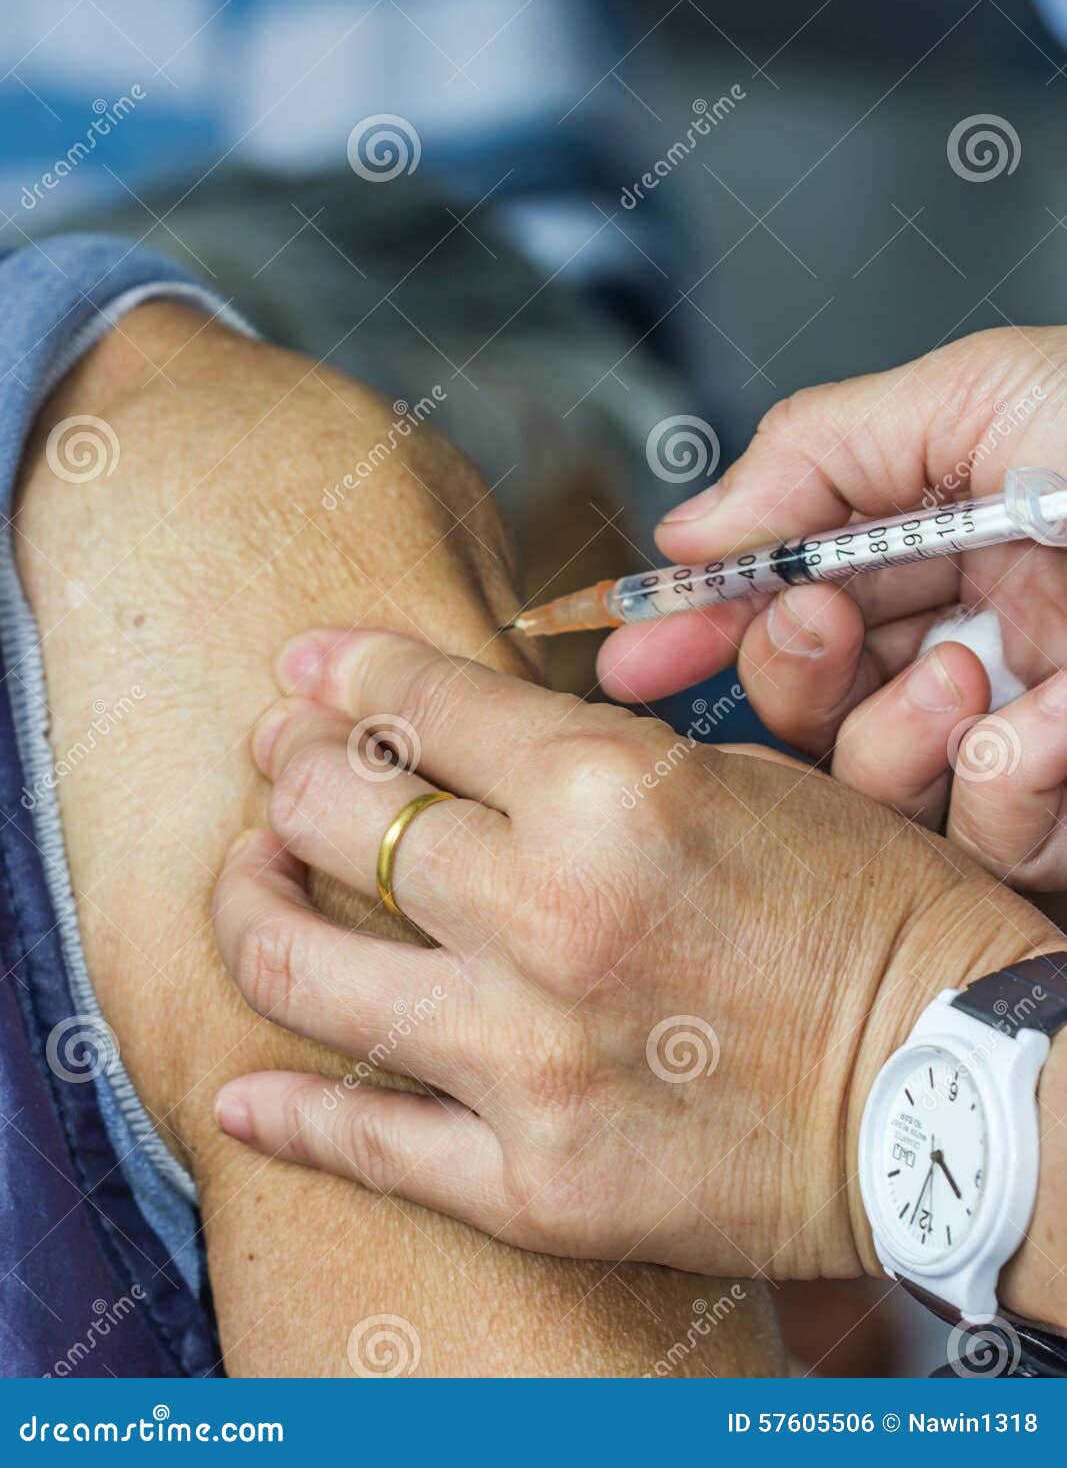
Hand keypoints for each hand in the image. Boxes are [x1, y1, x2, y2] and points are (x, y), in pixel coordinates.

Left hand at [210, 626, 1059, 1280]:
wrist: (953, 1086)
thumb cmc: (869, 914)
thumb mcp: (742, 778)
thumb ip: (580, 757)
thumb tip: (451, 728)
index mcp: (611, 796)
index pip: (419, 698)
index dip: (342, 669)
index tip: (308, 669)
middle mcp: (548, 915)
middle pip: (332, 811)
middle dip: (287, 766)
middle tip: (280, 763)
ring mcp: (527, 1058)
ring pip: (302, 963)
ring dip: (247, 903)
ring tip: (250, 878)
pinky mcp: (532, 1181)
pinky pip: (362, 1140)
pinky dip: (283, 1104)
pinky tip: (245, 1079)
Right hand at [599, 327, 1066, 889]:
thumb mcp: (985, 394)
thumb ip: (819, 453)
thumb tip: (693, 526)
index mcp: (955, 541)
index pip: (793, 590)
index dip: (703, 620)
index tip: (627, 649)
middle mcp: (980, 641)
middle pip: (812, 703)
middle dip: (788, 674)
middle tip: (816, 633)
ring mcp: (1032, 735)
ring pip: (875, 788)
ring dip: (894, 736)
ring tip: (969, 677)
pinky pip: (984, 840)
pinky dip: (999, 789)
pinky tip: (1052, 736)